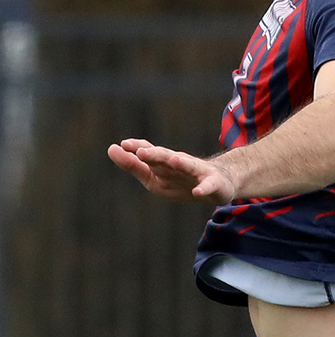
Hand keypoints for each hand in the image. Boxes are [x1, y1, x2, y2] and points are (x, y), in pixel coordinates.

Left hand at [108, 139, 238, 204]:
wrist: (220, 182)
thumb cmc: (182, 179)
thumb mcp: (154, 177)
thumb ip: (134, 166)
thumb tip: (111, 148)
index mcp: (163, 164)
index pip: (149, 153)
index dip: (137, 149)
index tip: (124, 145)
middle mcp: (179, 164)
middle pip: (166, 157)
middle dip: (155, 155)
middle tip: (142, 152)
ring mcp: (198, 172)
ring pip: (189, 165)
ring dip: (181, 163)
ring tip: (174, 160)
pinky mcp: (214, 184)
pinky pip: (208, 186)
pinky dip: (204, 188)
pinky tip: (197, 192)